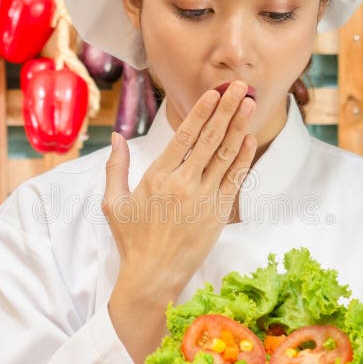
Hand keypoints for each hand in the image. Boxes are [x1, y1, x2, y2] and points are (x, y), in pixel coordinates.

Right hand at [103, 80, 256, 304]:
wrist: (153, 276)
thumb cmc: (132, 240)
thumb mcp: (113, 203)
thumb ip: (115, 168)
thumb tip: (117, 137)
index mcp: (158, 176)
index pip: (185, 135)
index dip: (202, 111)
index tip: (214, 92)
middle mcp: (183, 183)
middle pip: (210, 138)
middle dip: (226, 109)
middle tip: (241, 87)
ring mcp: (204, 198)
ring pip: (225, 155)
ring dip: (238, 127)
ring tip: (249, 104)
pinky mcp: (218, 214)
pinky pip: (235, 180)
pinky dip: (243, 158)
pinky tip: (249, 139)